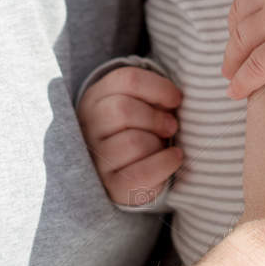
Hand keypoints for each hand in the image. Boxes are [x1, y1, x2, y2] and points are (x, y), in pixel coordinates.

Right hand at [75, 66, 182, 206]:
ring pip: (132, 142)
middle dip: (156, 118)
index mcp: (96, 98)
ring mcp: (95, 158)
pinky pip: (140, 174)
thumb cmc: (140, 128)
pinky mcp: (110, 186)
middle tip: (171, 126)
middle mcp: (88, 127)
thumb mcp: (141, 104)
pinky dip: (165, 163)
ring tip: (161, 145)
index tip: (176, 99)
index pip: (127, 80)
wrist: (126, 170)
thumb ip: (154, 96)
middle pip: (123, 110)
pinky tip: (174, 157)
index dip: (159, 87)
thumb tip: (176, 99)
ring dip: (157, 143)